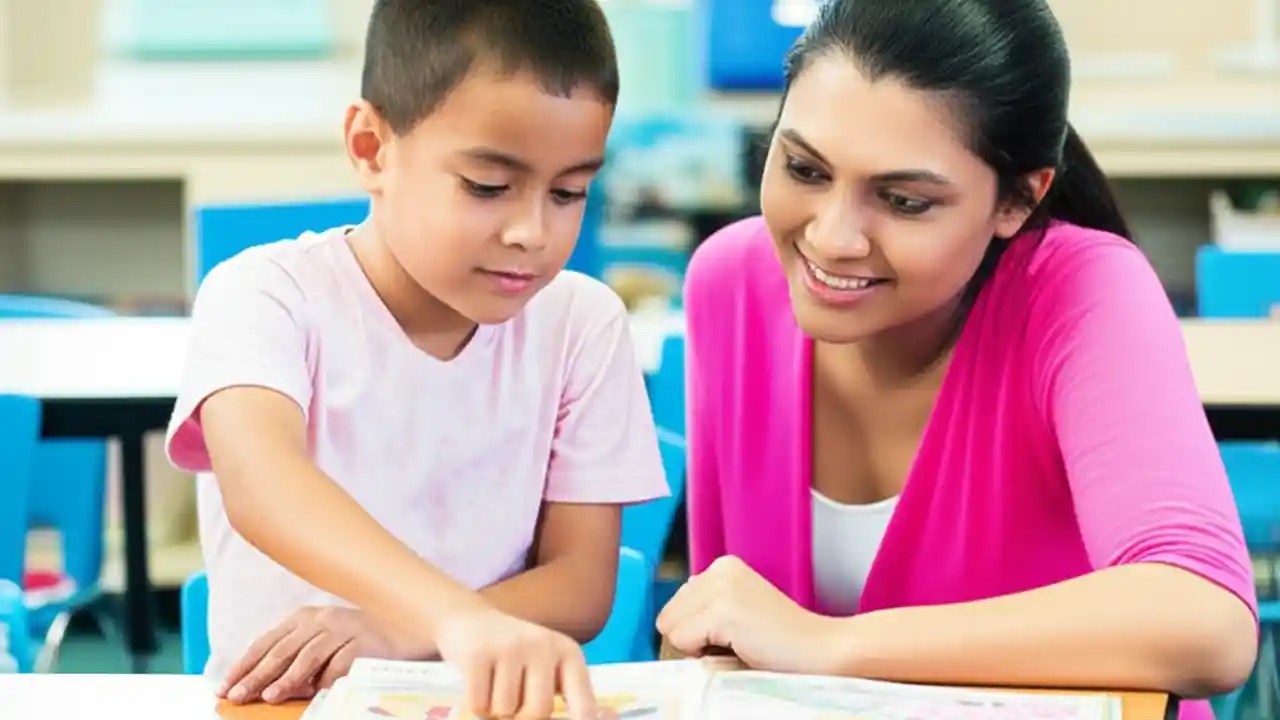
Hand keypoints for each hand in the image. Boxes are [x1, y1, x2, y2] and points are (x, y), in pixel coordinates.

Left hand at [222, 606, 407, 704]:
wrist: (407, 631)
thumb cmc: (358, 642)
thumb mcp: (322, 644)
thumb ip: (295, 658)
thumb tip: (262, 686)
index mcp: (305, 618)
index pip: (266, 642)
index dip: (244, 665)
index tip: (225, 687)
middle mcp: (322, 619)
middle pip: (282, 649)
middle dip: (256, 675)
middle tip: (238, 695)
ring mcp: (344, 628)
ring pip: (308, 655)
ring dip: (287, 678)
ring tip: (269, 696)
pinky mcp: (365, 641)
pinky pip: (340, 664)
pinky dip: (325, 681)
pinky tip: (314, 694)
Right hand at [435, 605, 598, 719]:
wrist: (470, 620)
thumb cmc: (515, 655)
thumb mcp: (545, 666)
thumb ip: (556, 694)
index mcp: (567, 652)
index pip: (582, 698)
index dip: (585, 719)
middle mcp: (543, 646)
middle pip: (538, 712)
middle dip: (522, 716)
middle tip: (514, 701)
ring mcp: (510, 647)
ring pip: (505, 711)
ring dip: (495, 710)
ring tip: (495, 685)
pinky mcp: (477, 654)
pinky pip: (479, 705)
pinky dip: (477, 705)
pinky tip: (480, 682)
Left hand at [656, 556, 839, 673]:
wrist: (823, 651)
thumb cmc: (781, 644)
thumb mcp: (736, 613)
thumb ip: (705, 610)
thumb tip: (665, 629)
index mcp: (722, 567)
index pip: (674, 606)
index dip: (696, 631)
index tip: (733, 635)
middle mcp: (718, 569)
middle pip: (667, 616)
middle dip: (693, 639)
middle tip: (736, 643)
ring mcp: (722, 587)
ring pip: (670, 628)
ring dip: (698, 648)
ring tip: (738, 645)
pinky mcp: (724, 610)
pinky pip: (683, 641)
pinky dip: (705, 656)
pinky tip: (741, 648)